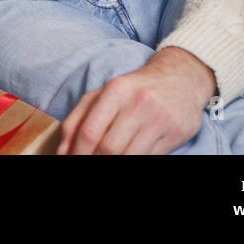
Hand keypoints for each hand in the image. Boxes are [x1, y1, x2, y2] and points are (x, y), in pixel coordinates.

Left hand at [57, 46, 216, 153]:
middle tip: (84, 165)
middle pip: (108, 147)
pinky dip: (133, 162)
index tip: (69, 160)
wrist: (181, 79)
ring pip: (128, 156)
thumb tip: (62, 150)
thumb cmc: (135, 90)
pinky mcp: (175, 134)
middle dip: (92, 161)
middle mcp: (138, 104)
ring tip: (102, 164)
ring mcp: (159, 120)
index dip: (76, 153)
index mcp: (115, 91)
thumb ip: (78, 118)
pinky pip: (149, 158)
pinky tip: (123, 160)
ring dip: (112, 164)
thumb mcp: (103, 94)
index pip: (89, 131)